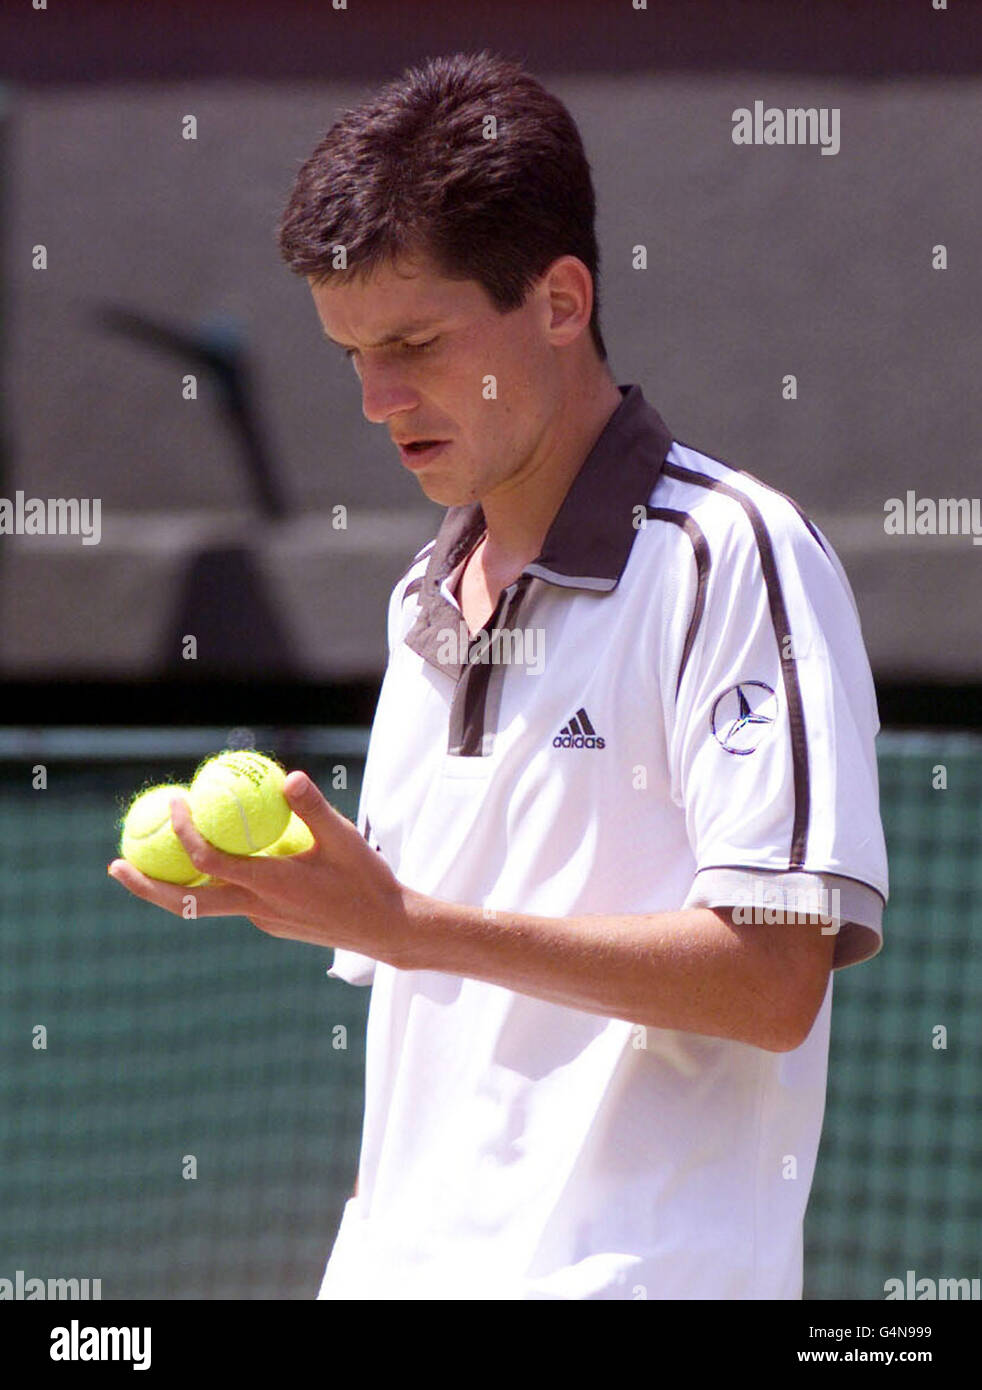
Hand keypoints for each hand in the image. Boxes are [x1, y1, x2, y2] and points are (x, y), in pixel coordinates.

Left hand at [107, 771, 409, 958]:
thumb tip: (288, 775)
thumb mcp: (344, 839)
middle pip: (185, 903)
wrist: (387, 929)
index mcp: (269, 885)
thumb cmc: (368, 882)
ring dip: (172, 887)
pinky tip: (217, 859)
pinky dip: (211, 883)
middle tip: (114, 864)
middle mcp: (257, 908)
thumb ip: (313, 808)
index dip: (184, 833)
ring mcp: (262, 919)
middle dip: (145, 886)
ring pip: (205, 905)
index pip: (209, 860)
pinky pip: (231, 901)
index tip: (177, 803)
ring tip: (146, 864)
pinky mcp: (272, 922)